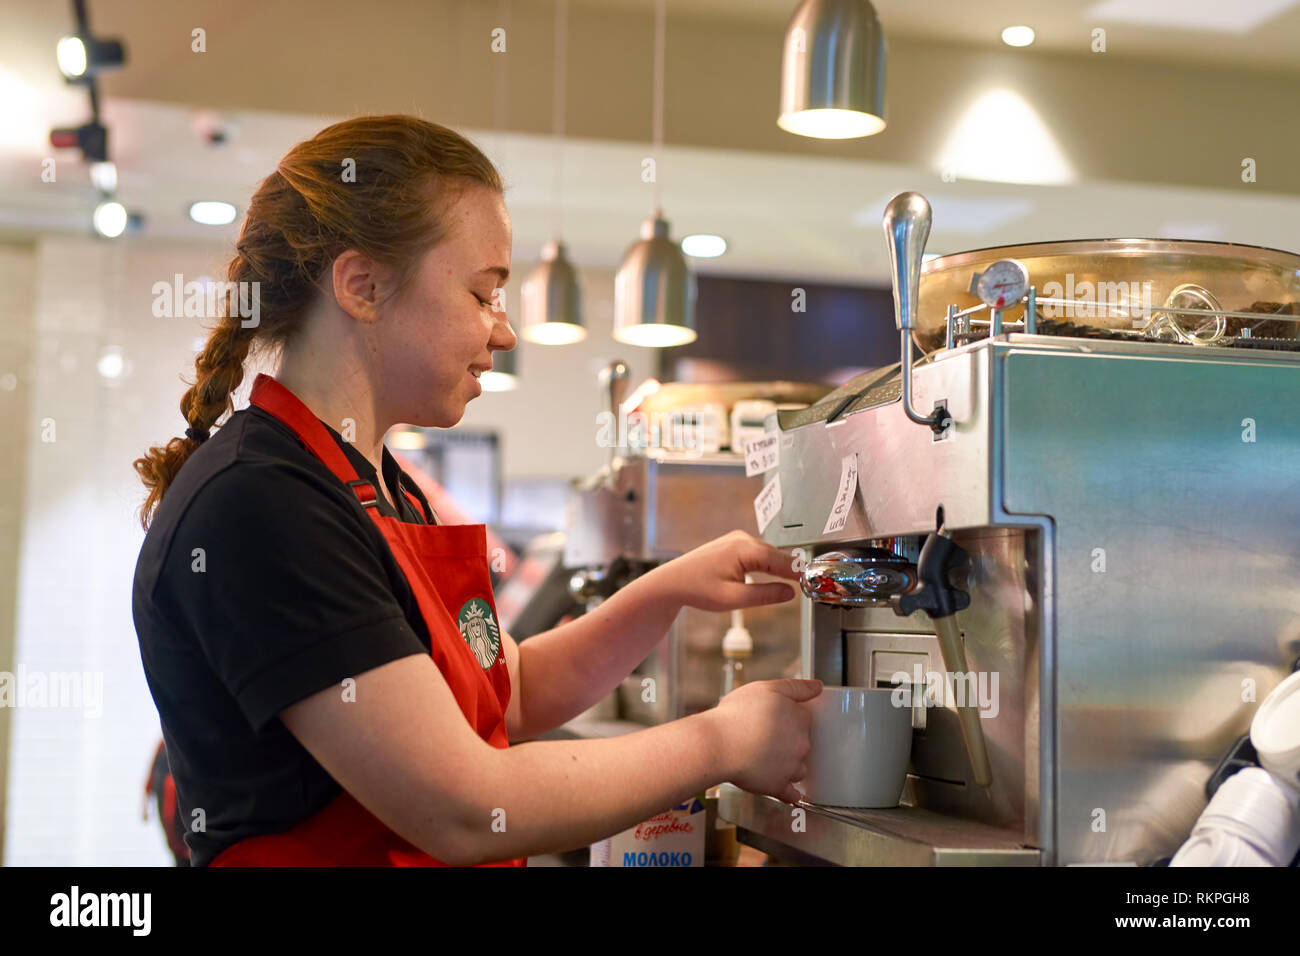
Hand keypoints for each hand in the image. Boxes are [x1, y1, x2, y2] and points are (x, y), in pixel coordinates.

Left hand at [650, 530, 800, 612]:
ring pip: (768, 554)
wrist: (672, 582)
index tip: (812, 584)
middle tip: (808, 586)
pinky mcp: (733, 544)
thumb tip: (790, 593)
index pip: (781, 561)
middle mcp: (742, 539)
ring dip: (779, 567)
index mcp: (744, 549)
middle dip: (791, 570)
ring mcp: (737, 539)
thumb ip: (764, 596)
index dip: (798, 573)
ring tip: (796, 582)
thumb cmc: (697, 589)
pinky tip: (774, 575)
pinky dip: (767, 564)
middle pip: (776, 555)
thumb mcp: (734, 599)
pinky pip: (758, 553)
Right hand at [709, 678, 821, 803]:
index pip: (803, 718)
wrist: (717, 745)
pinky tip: (787, 792)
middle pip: (802, 743)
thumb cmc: (736, 716)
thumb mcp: (765, 688)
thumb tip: (818, 687)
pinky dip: (790, 794)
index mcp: (799, 719)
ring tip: (767, 760)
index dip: (787, 718)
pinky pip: (791, 794)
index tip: (774, 720)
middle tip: (764, 737)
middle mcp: (800, 744)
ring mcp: (791, 767)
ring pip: (798, 768)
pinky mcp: (778, 786)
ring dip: (788, 765)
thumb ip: (796, 687)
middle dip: (787, 741)